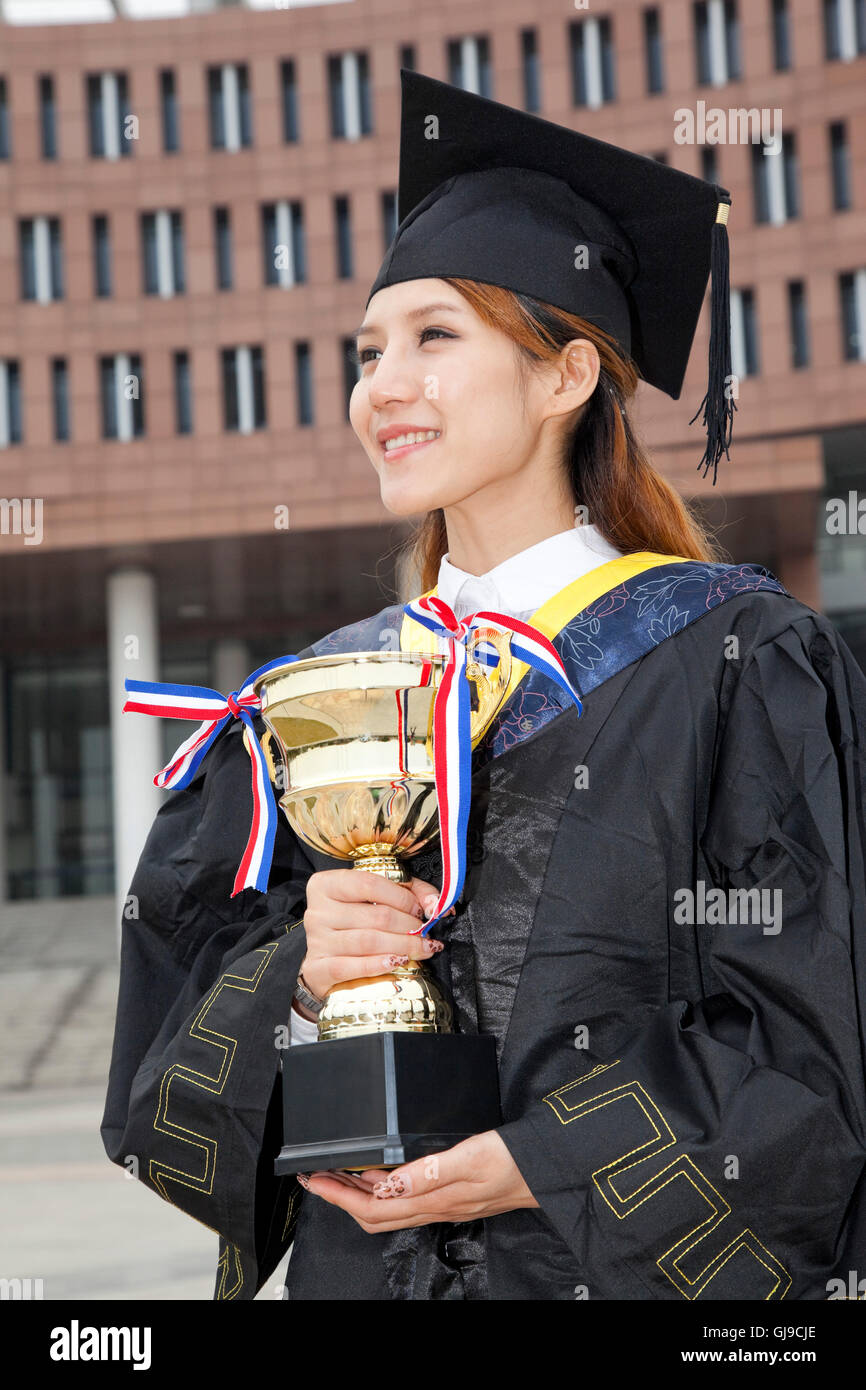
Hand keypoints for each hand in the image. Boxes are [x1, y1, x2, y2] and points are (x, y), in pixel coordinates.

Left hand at [298, 1130, 537, 1231]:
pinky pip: (406, 1200)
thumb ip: (429, 1170)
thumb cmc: (513, 1163)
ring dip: (358, 1193)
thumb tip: (389, 1182)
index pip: (372, 1207)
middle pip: (373, 1215)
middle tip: (318, 1176)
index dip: (338, 1196)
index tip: (314, 1181)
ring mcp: (442, 1204)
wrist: (545, 1169)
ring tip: (338, 1172)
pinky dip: (384, 1188)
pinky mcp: (451, 1196)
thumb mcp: (471, 1157)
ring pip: (388, 1209)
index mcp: (433, 1200)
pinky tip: (380, 1172)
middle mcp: (434, 1207)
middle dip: (340, 1198)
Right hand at [299, 868, 452, 1000]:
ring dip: (403, 945)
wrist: (326, 962)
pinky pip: (350, 966)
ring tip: (422, 949)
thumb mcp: (382, 897)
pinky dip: (378, 965)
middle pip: (375, 915)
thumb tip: (438, 905)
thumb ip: (413, 892)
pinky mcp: (317, 969)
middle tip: (426, 934)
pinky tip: (396, 962)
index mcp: (328, 884)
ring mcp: (315, 941)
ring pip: (367, 941)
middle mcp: (317, 910)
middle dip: (409, 926)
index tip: (421, 910)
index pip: (370, 884)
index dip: (402, 897)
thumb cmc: (357, 923)